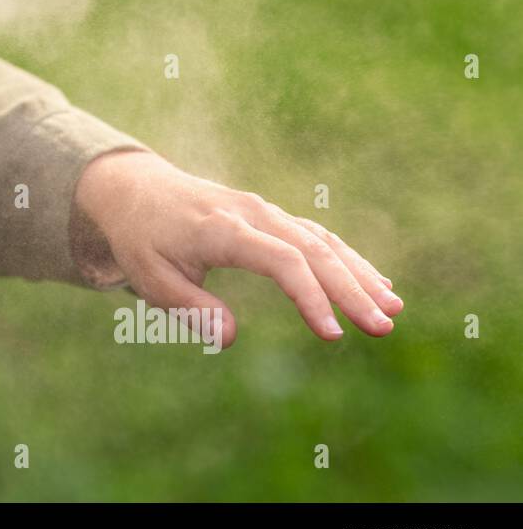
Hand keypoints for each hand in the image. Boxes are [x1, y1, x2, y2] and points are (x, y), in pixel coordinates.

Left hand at [75, 150, 401, 348]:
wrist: (136, 189)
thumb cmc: (142, 238)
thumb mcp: (149, 276)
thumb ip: (189, 308)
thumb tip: (229, 338)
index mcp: (222, 228)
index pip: (281, 261)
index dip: (311, 297)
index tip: (331, 335)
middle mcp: (251, 214)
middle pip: (313, 250)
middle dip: (351, 290)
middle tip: (383, 327)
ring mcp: (264, 212)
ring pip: (322, 240)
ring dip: (359, 274)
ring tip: (393, 309)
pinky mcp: (270, 217)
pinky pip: (316, 236)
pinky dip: (348, 259)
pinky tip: (376, 284)